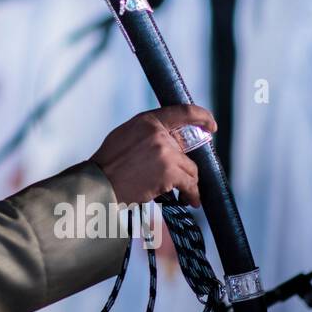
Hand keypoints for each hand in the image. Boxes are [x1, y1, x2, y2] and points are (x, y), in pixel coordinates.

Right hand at [91, 105, 214, 208]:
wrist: (100, 182)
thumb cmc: (108, 163)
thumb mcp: (126, 135)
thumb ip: (148, 133)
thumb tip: (167, 140)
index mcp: (148, 121)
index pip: (183, 112)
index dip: (202, 116)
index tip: (211, 125)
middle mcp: (158, 134)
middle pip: (187, 150)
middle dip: (185, 165)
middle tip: (182, 178)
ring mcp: (166, 153)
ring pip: (191, 169)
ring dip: (189, 182)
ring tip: (185, 194)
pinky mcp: (169, 172)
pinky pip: (189, 184)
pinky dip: (191, 194)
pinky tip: (189, 200)